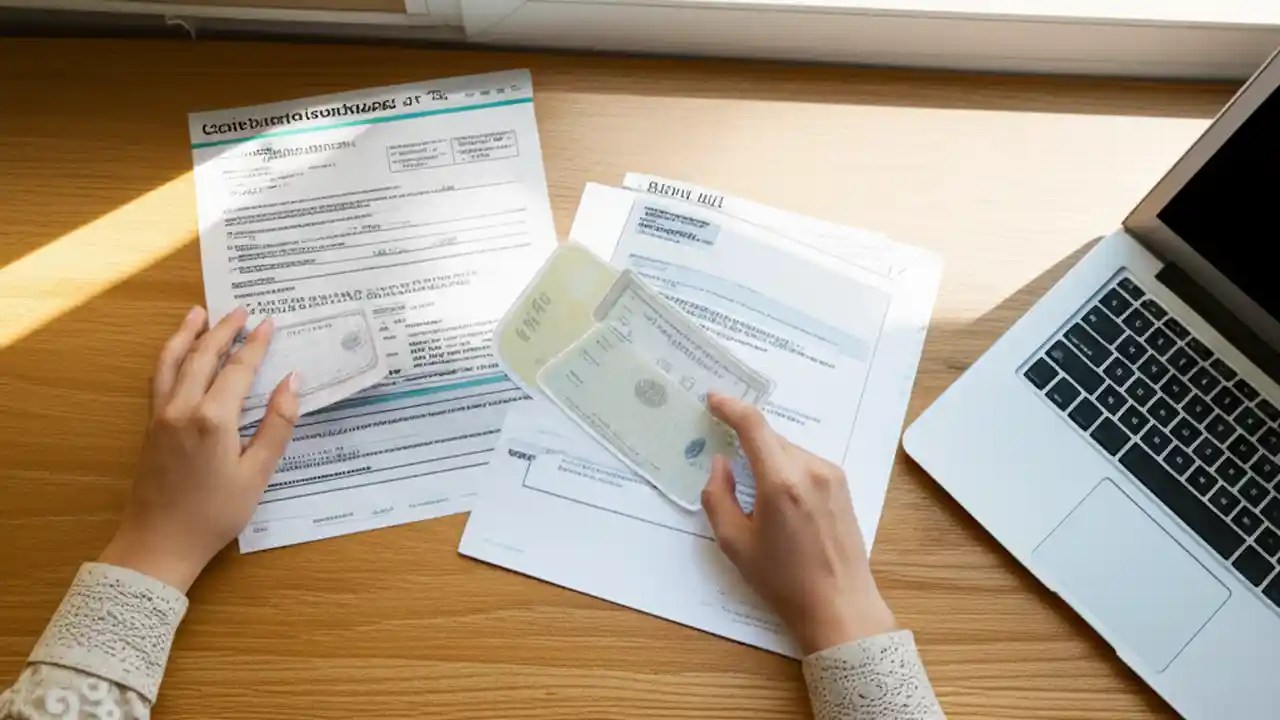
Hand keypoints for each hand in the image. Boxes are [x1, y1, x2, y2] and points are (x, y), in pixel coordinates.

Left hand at [99, 306, 299, 591]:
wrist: (159, 544)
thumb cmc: (215, 514)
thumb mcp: (257, 474)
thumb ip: (277, 425)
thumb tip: (293, 382)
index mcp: (213, 419)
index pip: (238, 370)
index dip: (255, 345)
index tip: (269, 323)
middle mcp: (183, 408)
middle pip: (203, 356)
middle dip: (223, 330)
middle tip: (240, 310)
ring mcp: (161, 416)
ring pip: (172, 362)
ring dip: (187, 334)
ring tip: (199, 313)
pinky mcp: (150, 427)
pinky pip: (159, 379)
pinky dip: (169, 357)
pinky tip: (176, 352)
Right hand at [701, 393, 896, 653]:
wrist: (840, 606)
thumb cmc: (782, 581)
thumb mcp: (735, 543)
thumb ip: (718, 496)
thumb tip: (721, 463)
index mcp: (781, 481)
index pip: (753, 426)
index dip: (730, 407)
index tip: (712, 399)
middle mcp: (810, 469)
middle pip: (771, 437)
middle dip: (746, 441)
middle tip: (725, 457)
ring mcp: (831, 475)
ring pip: (788, 450)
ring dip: (767, 459)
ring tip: (756, 495)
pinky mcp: (843, 486)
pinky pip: (806, 463)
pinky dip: (786, 469)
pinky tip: (781, 501)